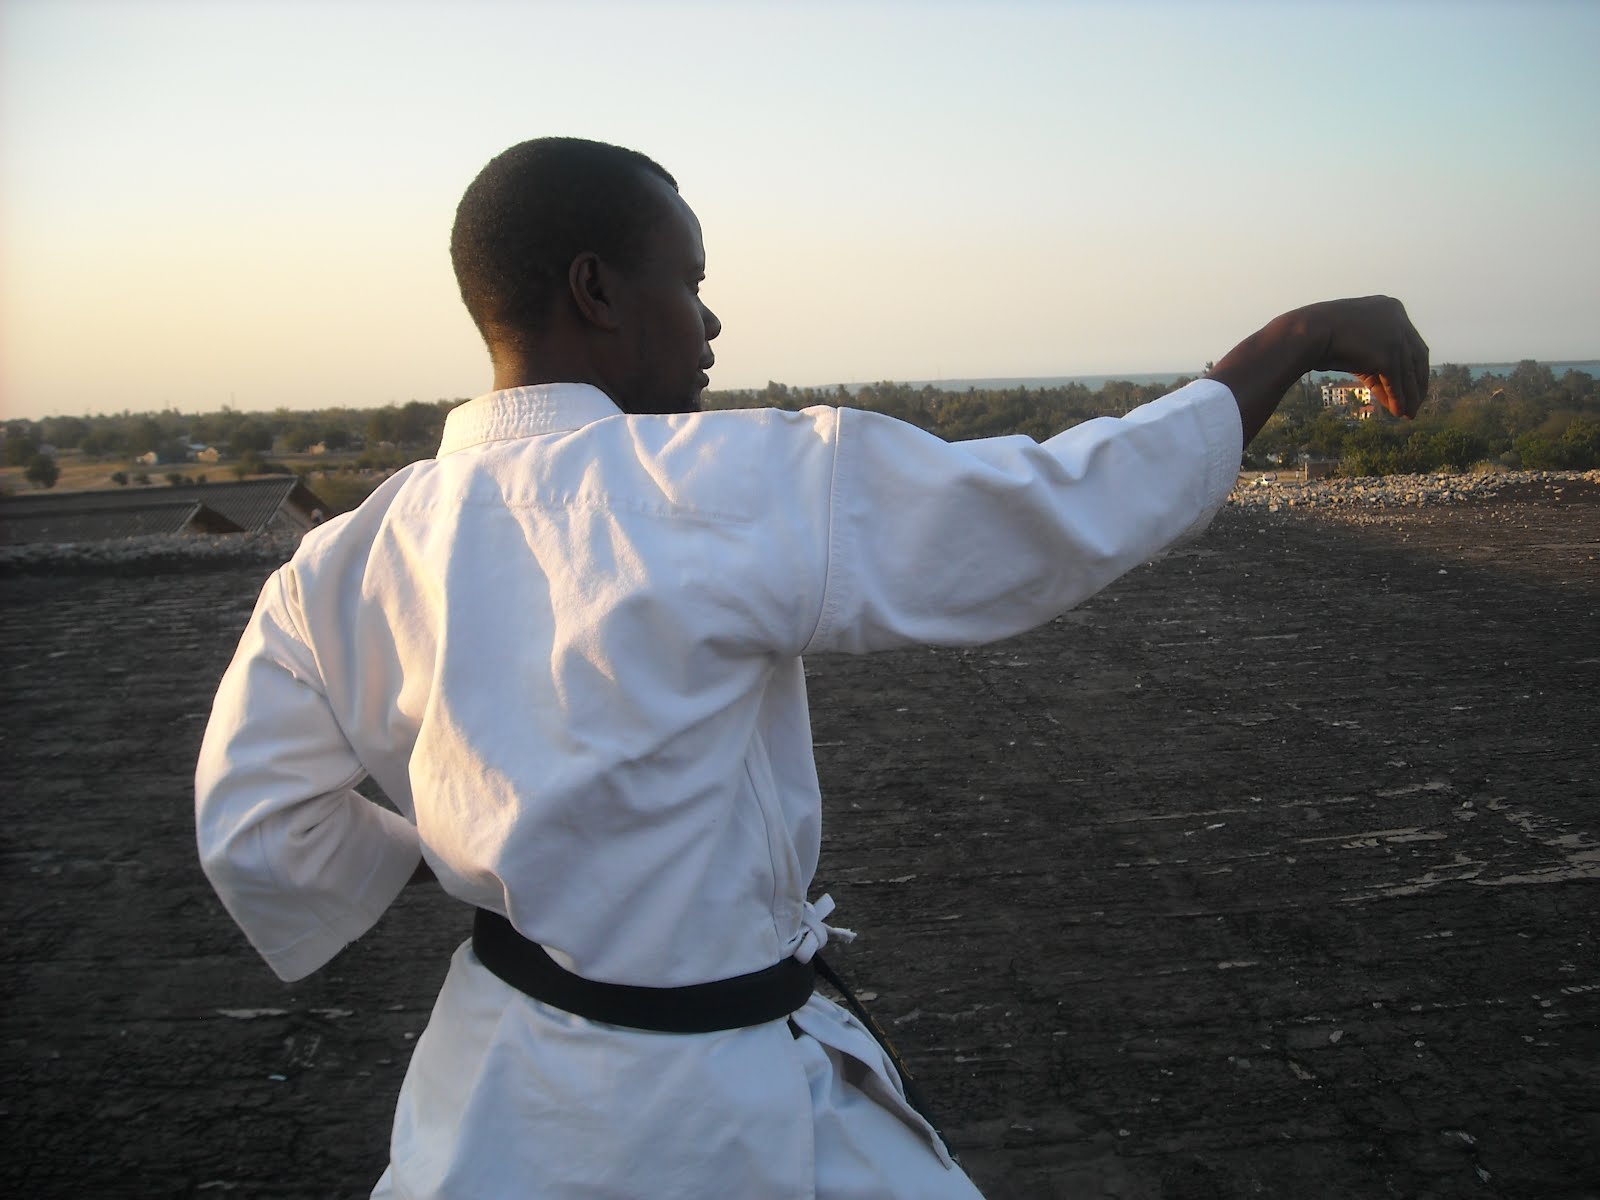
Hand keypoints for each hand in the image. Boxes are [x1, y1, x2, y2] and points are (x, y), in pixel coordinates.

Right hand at [1209, 296, 1429, 442]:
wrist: (1306, 331)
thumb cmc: (1321, 336)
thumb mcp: (1352, 344)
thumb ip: (1371, 357)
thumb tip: (1381, 379)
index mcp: (1390, 307)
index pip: (1410, 341)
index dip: (1412, 365)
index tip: (1411, 382)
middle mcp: (1398, 318)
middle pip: (1416, 357)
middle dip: (1416, 383)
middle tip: (1415, 402)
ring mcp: (1395, 335)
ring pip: (1407, 371)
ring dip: (1408, 396)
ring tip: (1408, 414)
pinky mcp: (1388, 353)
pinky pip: (1396, 381)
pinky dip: (1398, 398)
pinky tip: (1398, 411)